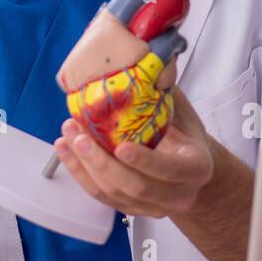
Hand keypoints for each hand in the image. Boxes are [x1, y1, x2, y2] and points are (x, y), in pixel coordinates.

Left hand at [51, 80, 214, 219]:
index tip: (120, 146)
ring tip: (67, 136)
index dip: (145, 162)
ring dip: (85, 167)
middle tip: (80, 135)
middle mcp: (178, 195)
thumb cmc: (183, 132)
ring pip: (114, 195)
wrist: (188, 164)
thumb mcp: (181, 108)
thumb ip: (166, 86)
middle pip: (135, 187)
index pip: (170, 170)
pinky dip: (80, 173)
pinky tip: (66, 150)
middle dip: (102, 162)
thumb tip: (149, 51)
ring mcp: (153, 207)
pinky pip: (100, 196)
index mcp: (195, 168)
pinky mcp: (130, 209)